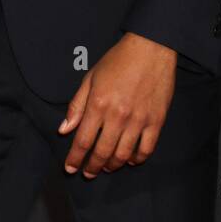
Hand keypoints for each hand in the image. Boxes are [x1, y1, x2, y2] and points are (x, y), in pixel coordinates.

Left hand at [59, 32, 176, 177]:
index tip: (70, 168)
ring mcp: (138, 120)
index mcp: (98, 105)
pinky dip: (136, 159)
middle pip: (102, 152)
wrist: (151, 48)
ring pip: (123, 155)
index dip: (74, 158)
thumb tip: (64, 130)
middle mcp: (118, 116)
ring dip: (112, 165)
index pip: (82, 141)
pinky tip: (129, 159)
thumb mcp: (90, 78)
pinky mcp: (156, 121)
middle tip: (88, 173)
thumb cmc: (118, 61)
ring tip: (107, 167)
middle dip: (92, 167)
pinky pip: (146, 149)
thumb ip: (76, 106)